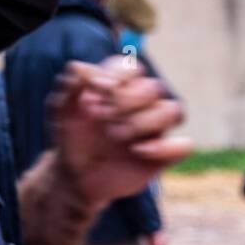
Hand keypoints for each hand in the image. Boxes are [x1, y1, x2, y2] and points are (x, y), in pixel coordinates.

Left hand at [49, 57, 192, 210]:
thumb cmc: (72, 139)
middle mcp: (143, 105)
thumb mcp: (60, 110)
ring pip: (173, 110)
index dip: (119, 76)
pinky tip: (137, 151)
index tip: (94, 91)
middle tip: (100, 117)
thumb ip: (69, 85)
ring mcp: (156, 130)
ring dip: (142, 122)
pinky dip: (164, 147)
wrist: (76, 177)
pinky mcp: (164, 156)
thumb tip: (84, 71)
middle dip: (125, 101)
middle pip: (154, 88)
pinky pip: (184, 145)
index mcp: (122, 86)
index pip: (134, 68)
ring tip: (115, 135)